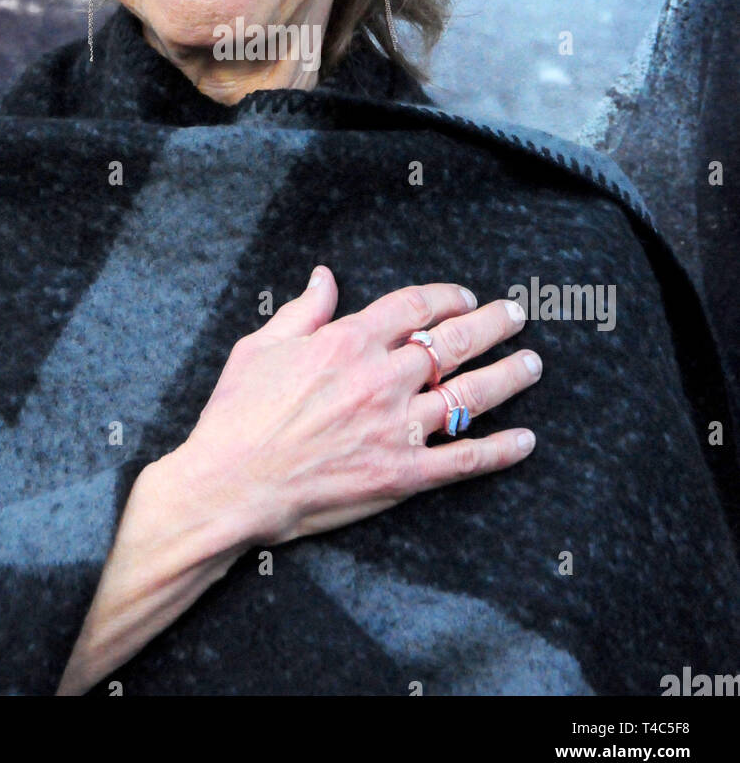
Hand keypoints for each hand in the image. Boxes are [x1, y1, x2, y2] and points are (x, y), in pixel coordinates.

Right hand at [172, 267, 540, 546]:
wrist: (229, 485)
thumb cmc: (237, 415)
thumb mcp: (261, 346)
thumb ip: (303, 310)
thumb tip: (324, 277)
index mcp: (348, 341)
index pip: (414, 306)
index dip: (446, 297)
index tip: (463, 297)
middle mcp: (380, 378)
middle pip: (453, 343)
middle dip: (491, 324)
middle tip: (516, 315)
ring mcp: (395, 427)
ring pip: (469, 395)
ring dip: (508, 376)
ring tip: (533, 364)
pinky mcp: (400, 474)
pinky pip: (463, 460)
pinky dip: (500, 450)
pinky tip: (526, 441)